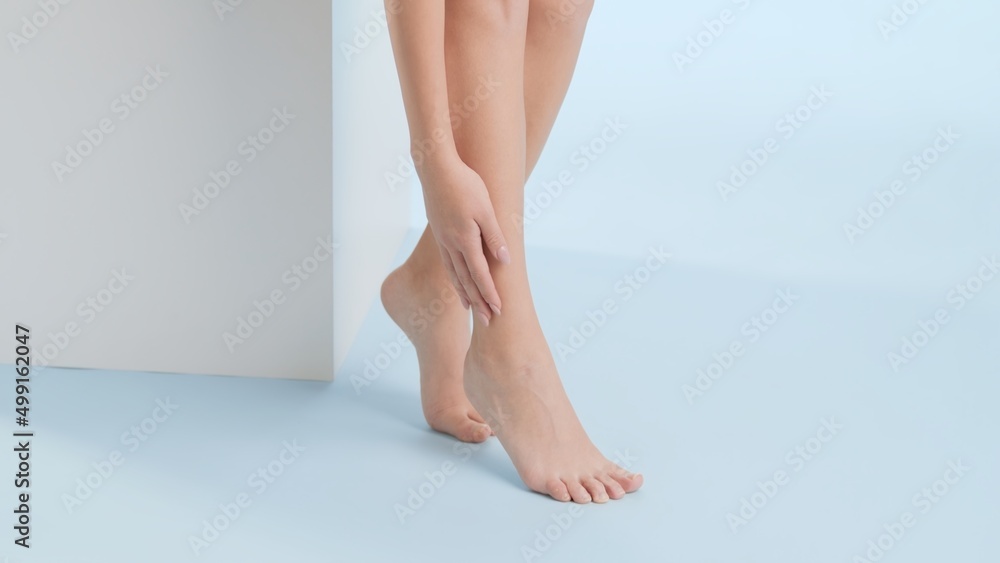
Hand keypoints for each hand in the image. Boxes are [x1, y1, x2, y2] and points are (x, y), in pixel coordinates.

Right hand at [420, 154, 510, 324]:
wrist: (436, 168)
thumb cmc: (465, 184)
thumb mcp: (486, 208)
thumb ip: (494, 236)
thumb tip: (505, 261)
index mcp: (465, 239)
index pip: (480, 274)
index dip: (490, 294)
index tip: (498, 311)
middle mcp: (451, 244)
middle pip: (466, 280)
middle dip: (478, 301)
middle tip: (488, 321)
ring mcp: (443, 240)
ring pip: (454, 273)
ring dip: (464, 292)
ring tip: (471, 308)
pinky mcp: (439, 233)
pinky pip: (448, 262)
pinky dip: (454, 277)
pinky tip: (457, 280)